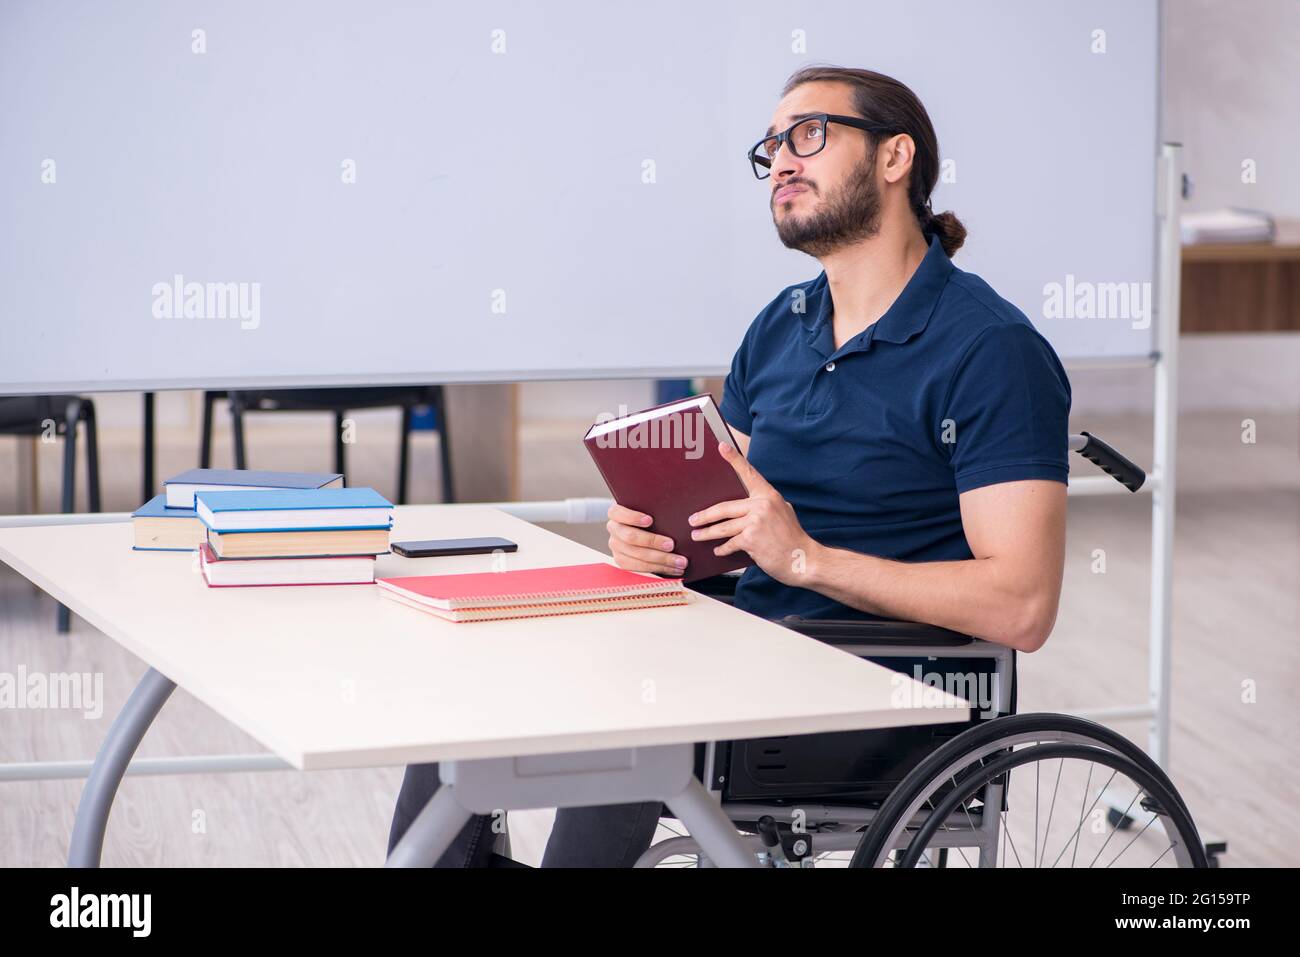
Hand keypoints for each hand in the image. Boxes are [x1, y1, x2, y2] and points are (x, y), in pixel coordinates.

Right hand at [605, 502, 688, 576]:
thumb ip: (655, 508)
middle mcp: (614, 529)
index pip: (618, 513)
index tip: (650, 520)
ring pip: (636, 556)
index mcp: (616, 513)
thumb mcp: (649, 508)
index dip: (633, 517)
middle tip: (671, 545)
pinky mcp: (622, 561)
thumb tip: (673, 509)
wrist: (644, 530)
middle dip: (653, 542)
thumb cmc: (651, 516)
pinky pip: (639, 568)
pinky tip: (673, 568)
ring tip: (679, 562)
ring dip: (661, 560)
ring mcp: (616, 547)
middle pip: (630, 537)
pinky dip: (659, 568)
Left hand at [688, 441, 818, 586]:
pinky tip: (718, 550)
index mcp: (769, 495)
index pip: (749, 473)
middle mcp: (762, 505)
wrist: (803, 559)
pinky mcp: (751, 538)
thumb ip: (763, 506)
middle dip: (705, 515)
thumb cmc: (791, 538)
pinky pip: (730, 542)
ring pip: (723, 526)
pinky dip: (723, 548)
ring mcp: (756, 521)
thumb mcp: (781, 512)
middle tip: (693, 519)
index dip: (734, 459)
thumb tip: (740, 508)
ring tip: (697, 535)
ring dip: (706, 533)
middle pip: (724, 507)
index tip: (721, 447)